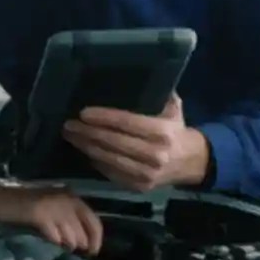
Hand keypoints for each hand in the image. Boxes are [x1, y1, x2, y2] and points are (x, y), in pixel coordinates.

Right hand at [0, 177, 102, 254]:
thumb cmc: (25, 207)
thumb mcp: (51, 211)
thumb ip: (68, 222)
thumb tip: (84, 244)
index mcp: (72, 196)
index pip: (94, 221)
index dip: (96, 239)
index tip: (92, 253)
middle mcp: (66, 199)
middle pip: (83, 232)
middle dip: (79, 244)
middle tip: (70, 250)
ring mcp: (53, 205)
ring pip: (71, 236)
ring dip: (65, 244)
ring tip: (56, 243)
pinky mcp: (40, 213)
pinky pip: (55, 235)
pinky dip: (53, 240)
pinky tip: (48, 239)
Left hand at [61, 94, 209, 192]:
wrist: (192, 163)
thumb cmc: (175, 129)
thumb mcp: (173, 107)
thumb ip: (158, 92)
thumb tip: (135, 72)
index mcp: (162, 131)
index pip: (127, 122)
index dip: (103, 117)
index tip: (83, 112)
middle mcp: (154, 154)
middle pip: (113, 142)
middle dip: (87, 132)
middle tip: (68, 124)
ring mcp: (146, 173)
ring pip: (109, 159)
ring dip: (86, 147)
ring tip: (71, 136)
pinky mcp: (139, 187)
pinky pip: (111, 174)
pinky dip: (96, 162)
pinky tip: (84, 150)